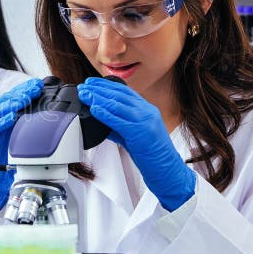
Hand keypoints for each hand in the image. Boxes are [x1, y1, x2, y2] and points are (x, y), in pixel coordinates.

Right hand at [0, 78, 43, 215]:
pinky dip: (2, 121)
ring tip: (25, 99)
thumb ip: (30, 124)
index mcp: (6, 114)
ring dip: (13, 103)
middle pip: (8, 99)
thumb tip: (49, 115)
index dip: (26, 88)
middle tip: (34, 88)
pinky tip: (11, 117)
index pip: (16, 96)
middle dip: (22, 92)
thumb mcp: (22, 135)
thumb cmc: (6, 152)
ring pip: (0, 109)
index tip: (38, 84)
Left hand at [77, 77, 195, 211]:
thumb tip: (102, 120)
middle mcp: (147, 112)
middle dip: (99, 89)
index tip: (92, 83)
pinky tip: (94, 109)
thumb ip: (119, 126)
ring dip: (98, 98)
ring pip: (117, 104)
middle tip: (83, 87)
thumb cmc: (153, 155)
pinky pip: (119, 120)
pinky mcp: (140, 133)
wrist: (168, 171)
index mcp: (147, 110)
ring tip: (85, 95)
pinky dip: (105, 114)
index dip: (106, 85)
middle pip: (119, 95)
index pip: (124, 91)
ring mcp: (145, 121)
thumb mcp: (135, 135)